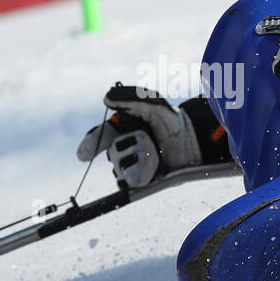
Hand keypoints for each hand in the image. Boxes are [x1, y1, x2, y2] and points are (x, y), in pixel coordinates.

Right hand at [76, 84, 208, 186]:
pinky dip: (140, 177)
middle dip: (129, 148)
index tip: (83, 154)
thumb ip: (133, 97)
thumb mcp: (156, 104)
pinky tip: (154, 170)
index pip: (100, 135)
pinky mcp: (139, 180)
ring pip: (120, 169)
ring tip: (156, 155)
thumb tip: (107, 97)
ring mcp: (130, 164)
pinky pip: (130, 183)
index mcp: (121, 127)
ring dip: (138, 162)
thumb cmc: (174, 121)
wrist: (195, 144)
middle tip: (149, 141)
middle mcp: (122, 146)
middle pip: (112, 154)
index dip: (90, 144)